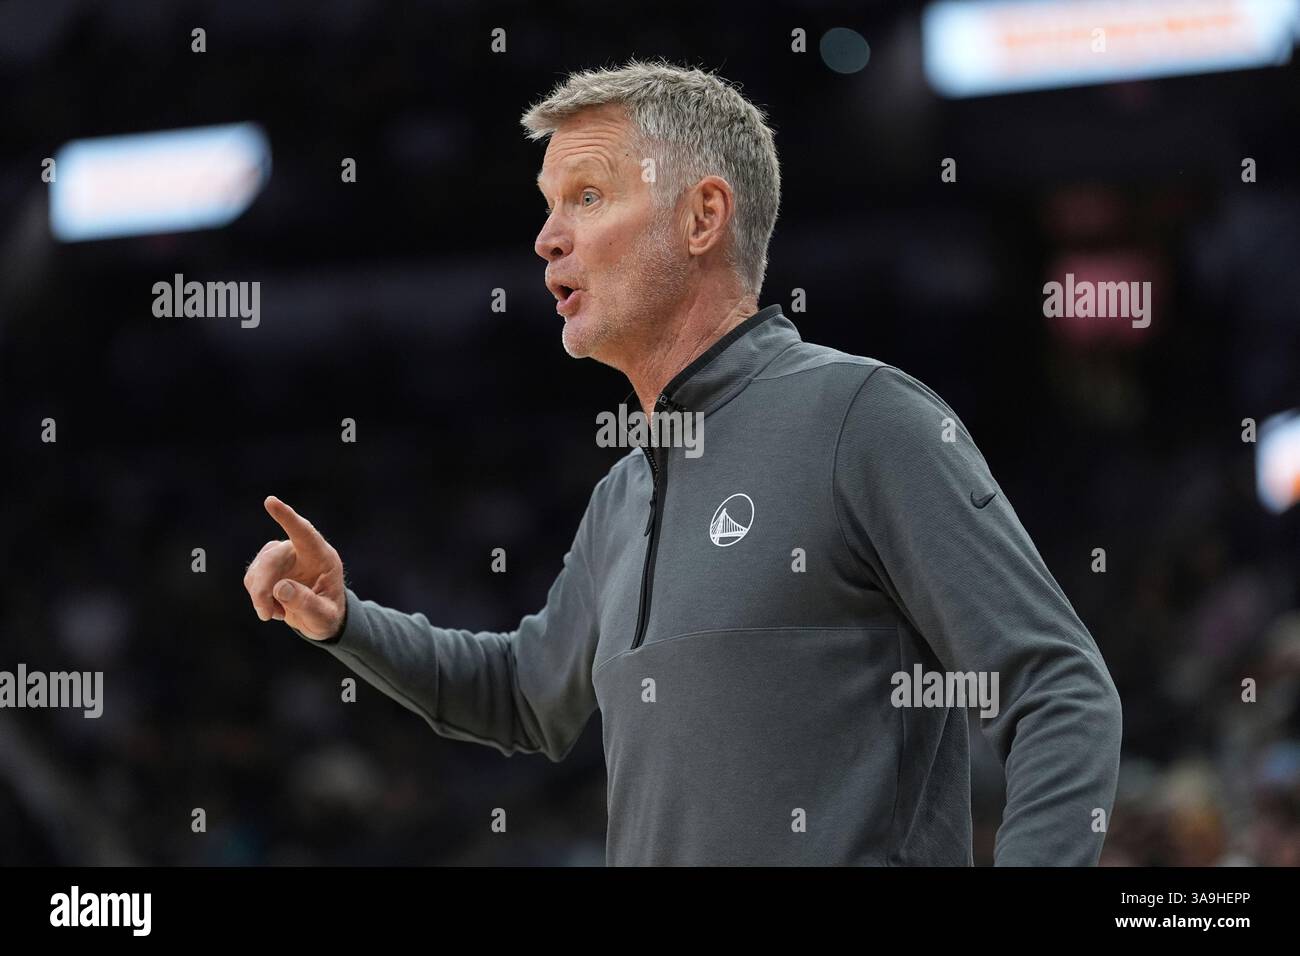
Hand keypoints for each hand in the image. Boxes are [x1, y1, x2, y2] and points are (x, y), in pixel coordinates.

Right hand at [244, 496, 345, 640]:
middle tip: (264, 613)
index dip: (287, 517)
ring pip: (258, 569)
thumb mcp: (324, 617)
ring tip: (277, 614)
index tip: (270, 501)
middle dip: (263, 587)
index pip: (304, 532)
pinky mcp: (268, 568)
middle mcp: (300, 552)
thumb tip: (279, 588)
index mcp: (321, 557)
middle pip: (272, 559)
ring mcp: (283, 558)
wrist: (322, 619)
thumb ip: (307, 604)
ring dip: (260, 595)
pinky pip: (252, 579)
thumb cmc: (329, 616)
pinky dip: (258, 598)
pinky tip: (275, 608)